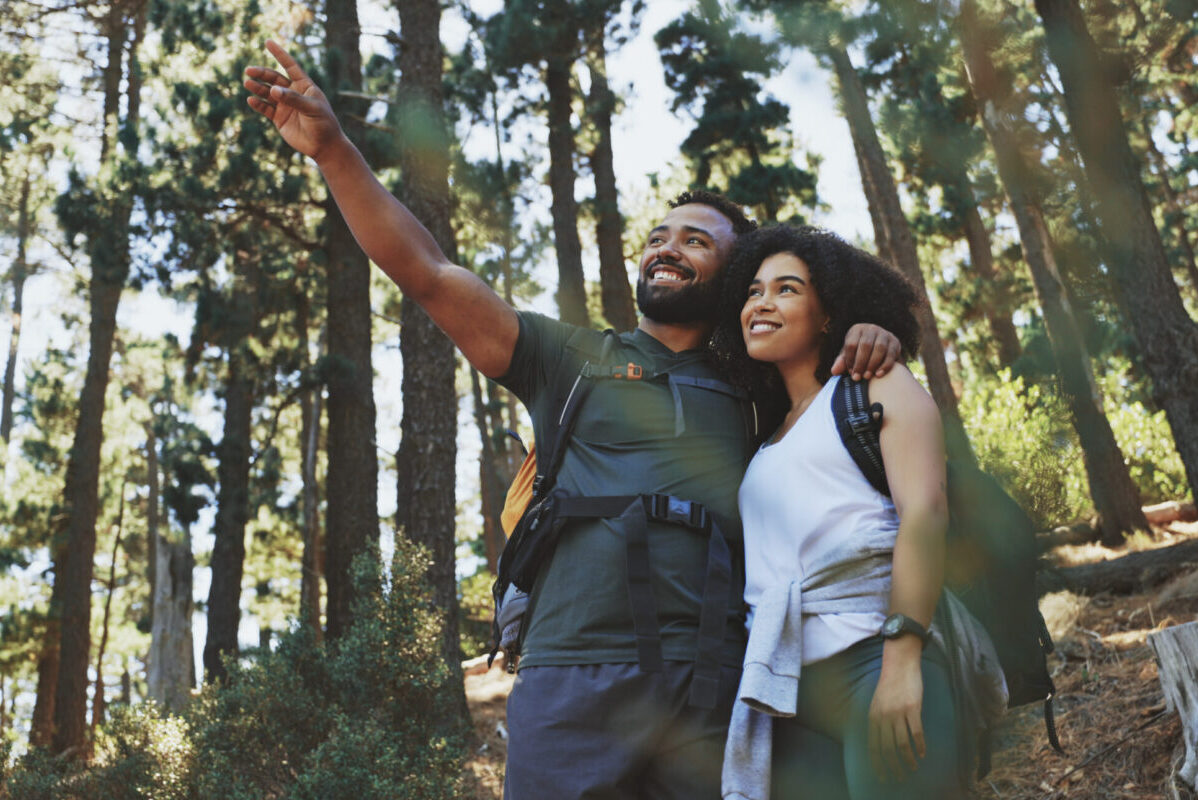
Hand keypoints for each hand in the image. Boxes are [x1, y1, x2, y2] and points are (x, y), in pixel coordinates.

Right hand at [244, 40, 344, 161]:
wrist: (323, 146)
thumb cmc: (323, 124)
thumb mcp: (312, 109)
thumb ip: (293, 99)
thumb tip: (273, 90)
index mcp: (305, 86)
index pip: (290, 66)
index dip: (280, 54)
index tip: (268, 42)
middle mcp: (293, 93)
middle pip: (274, 78)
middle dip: (262, 74)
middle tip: (249, 71)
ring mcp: (285, 105)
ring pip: (268, 92)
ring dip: (257, 87)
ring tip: (247, 83)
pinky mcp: (279, 118)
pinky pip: (265, 108)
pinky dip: (258, 104)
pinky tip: (251, 100)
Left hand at [830, 323, 901, 380]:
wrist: (880, 351)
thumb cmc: (859, 353)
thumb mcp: (849, 356)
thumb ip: (842, 362)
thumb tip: (834, 371)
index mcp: (857, 330)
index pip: (852, 343)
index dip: (850, 359)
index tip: (850, 372)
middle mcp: (871, 328)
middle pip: (865, 345)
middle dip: (861, 363)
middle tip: (858, 377)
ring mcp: (884, 334)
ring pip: (879, 348)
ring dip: (872, 364)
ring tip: (867, 377)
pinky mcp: (895, 342)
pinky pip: (890, 353)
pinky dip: (885, 365)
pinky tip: (878, 375)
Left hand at [867, 654, 924, 781]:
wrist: (899, 665)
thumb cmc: (889, 685)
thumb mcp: (876, 704)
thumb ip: (877, 722)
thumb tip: (879, 743)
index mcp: (872, 717)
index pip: (873, 746)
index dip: (877, 764)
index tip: (882, 777)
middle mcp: (883, 717)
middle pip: (887, 749)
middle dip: (894, 767)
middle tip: (900, 777)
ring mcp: (898, 713)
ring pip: (902, 744)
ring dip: (908, 760)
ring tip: (913, 767)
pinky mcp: (913, 708)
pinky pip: (916, 733)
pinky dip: (920, 746)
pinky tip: (923, 754)